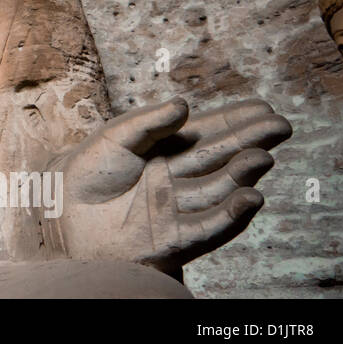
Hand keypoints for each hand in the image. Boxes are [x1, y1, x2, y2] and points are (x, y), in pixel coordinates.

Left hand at [53, 98, 290, 271]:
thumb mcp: (115, 138)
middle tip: (281, 126)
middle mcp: (176, 179)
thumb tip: (185, 105)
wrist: (61, 214)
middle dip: (251, 142)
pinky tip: (252, 197)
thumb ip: (148, 123)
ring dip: (244, 174)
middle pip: (221, 159)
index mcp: (163, 152)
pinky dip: (232, 214)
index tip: (264, 109)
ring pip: (220, 190)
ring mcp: (177, 208)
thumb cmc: (84, 173)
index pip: (206, 134)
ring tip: (263, 156)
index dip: (235, 122)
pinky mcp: (174, 237)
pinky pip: (209, 227)